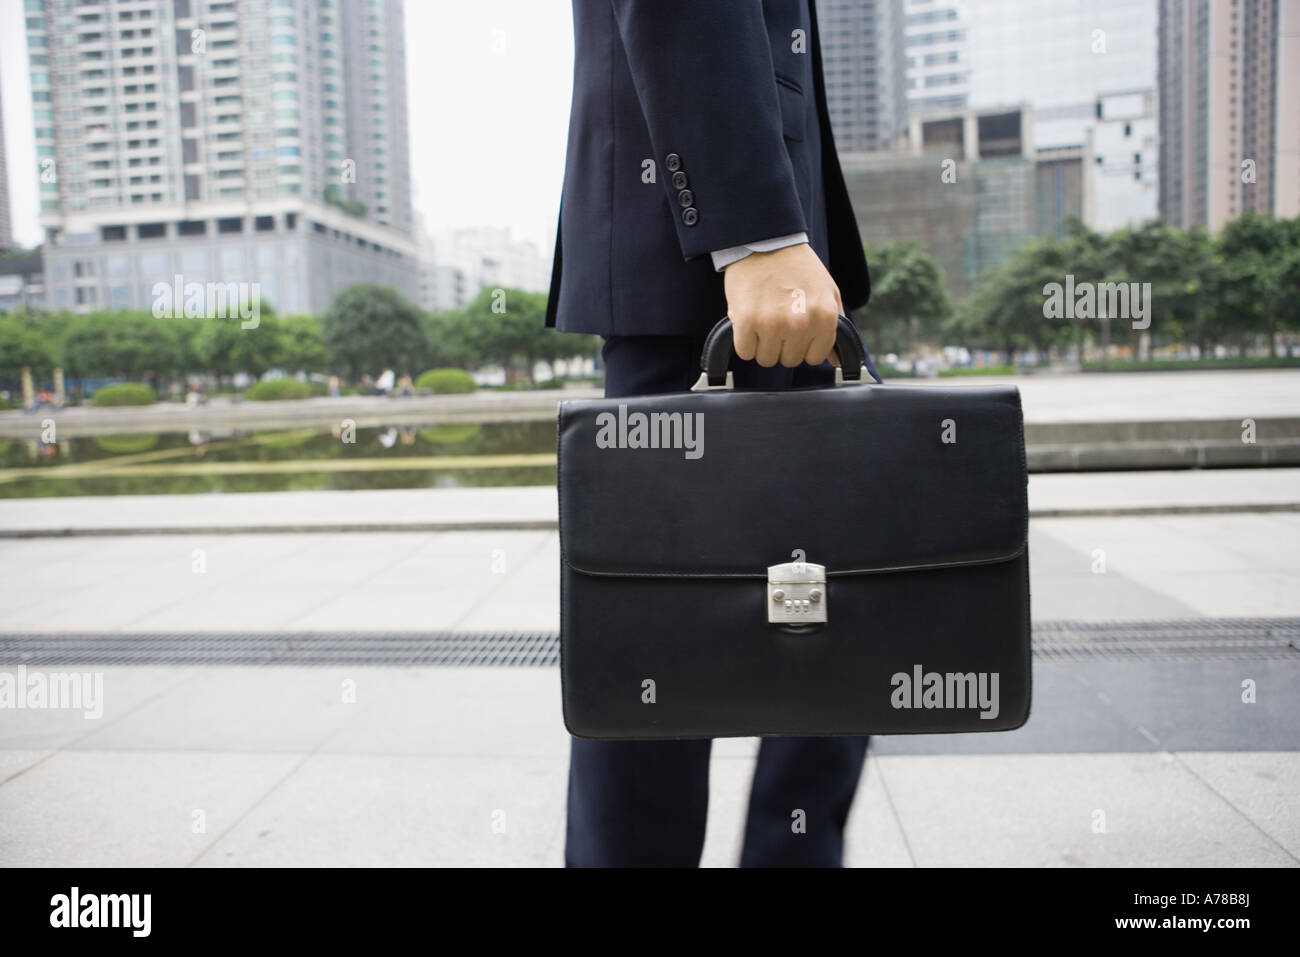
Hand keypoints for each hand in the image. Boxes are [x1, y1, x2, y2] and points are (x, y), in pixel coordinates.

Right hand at [723, 242, 842, 367]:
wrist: (766, 241)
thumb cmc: (798, 268)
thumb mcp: (828, 292)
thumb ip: (835, 327)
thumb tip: (835, 360)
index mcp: (824, 317)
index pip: (814, 358)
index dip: (804, 346)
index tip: (796, 332)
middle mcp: (800, 323)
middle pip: (789, 360)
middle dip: (783, 345)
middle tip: (778, 320)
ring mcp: (772, 323)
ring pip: (766, 359)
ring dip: (763, 344)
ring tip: (764, 319)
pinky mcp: (746, 321)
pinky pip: (745, 352)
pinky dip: (744, 341)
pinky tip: (749, 322)